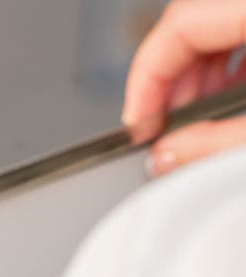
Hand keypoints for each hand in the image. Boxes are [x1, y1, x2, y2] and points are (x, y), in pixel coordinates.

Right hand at [123, 0, 245, 174]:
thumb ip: (217, 143)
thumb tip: (165, 155)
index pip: (179, 24)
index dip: (145, 79)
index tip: (137, 123)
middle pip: (190, 26)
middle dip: (171, 86)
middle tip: (166, 132)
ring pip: (212, 27)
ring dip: (197, 80)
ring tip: (197, 124)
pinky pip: (239, 29)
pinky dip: (226, 68)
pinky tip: (230, 102)